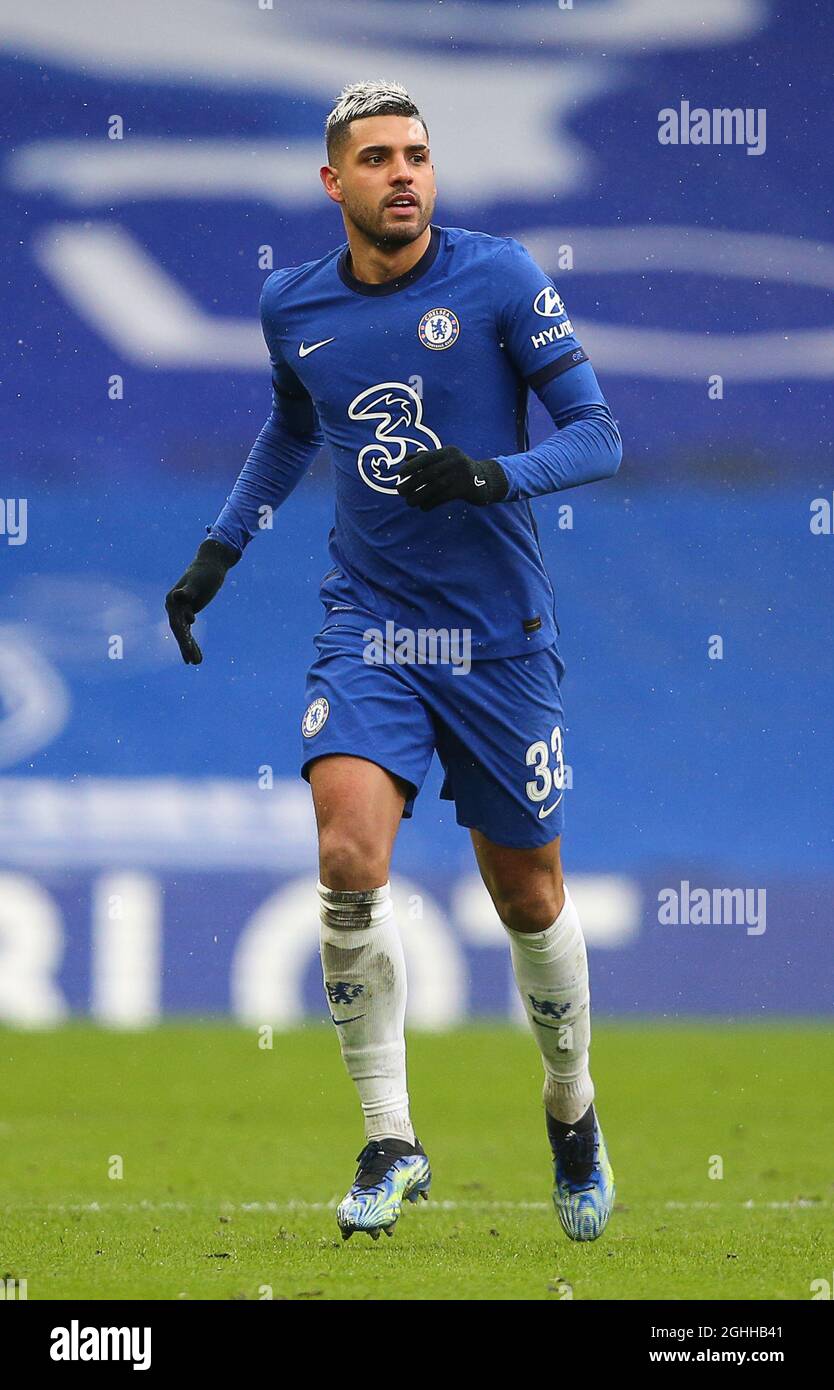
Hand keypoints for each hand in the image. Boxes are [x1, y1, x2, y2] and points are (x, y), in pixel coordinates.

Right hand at [165, 538, 239, 664]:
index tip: (190, 649)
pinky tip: (196, 653)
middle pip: (179, 630)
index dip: (183, 637)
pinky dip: (192, 641)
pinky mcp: (188, 612)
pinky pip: (189, 629)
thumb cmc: (205, 572)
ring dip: (189, 647)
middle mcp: (173, 606)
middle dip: (186, 646)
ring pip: (183, 632)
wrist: (210, 565)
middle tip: (194, 662)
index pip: (176, 623)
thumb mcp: (198, 582)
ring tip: (197, 662)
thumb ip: (188, 591)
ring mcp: (180, 610)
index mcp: (172, 600)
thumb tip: (178, 596)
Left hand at [396, 446, 507, 510]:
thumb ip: (426, 457)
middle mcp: (455, 461)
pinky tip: (423, 507)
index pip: (426, 457)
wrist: (486, 480)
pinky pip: (443, 497)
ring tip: (409, 502)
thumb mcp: (445, 459)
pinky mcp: (465, 489)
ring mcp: (461, 475)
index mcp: (448, 451)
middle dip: (412, 483)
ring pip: (435, 487)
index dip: (411, 466)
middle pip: (429, 473)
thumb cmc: (459, 470)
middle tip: (400, 491)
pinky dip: (431, 502)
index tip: (399, 474)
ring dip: (419, 496)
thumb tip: (405, 458)